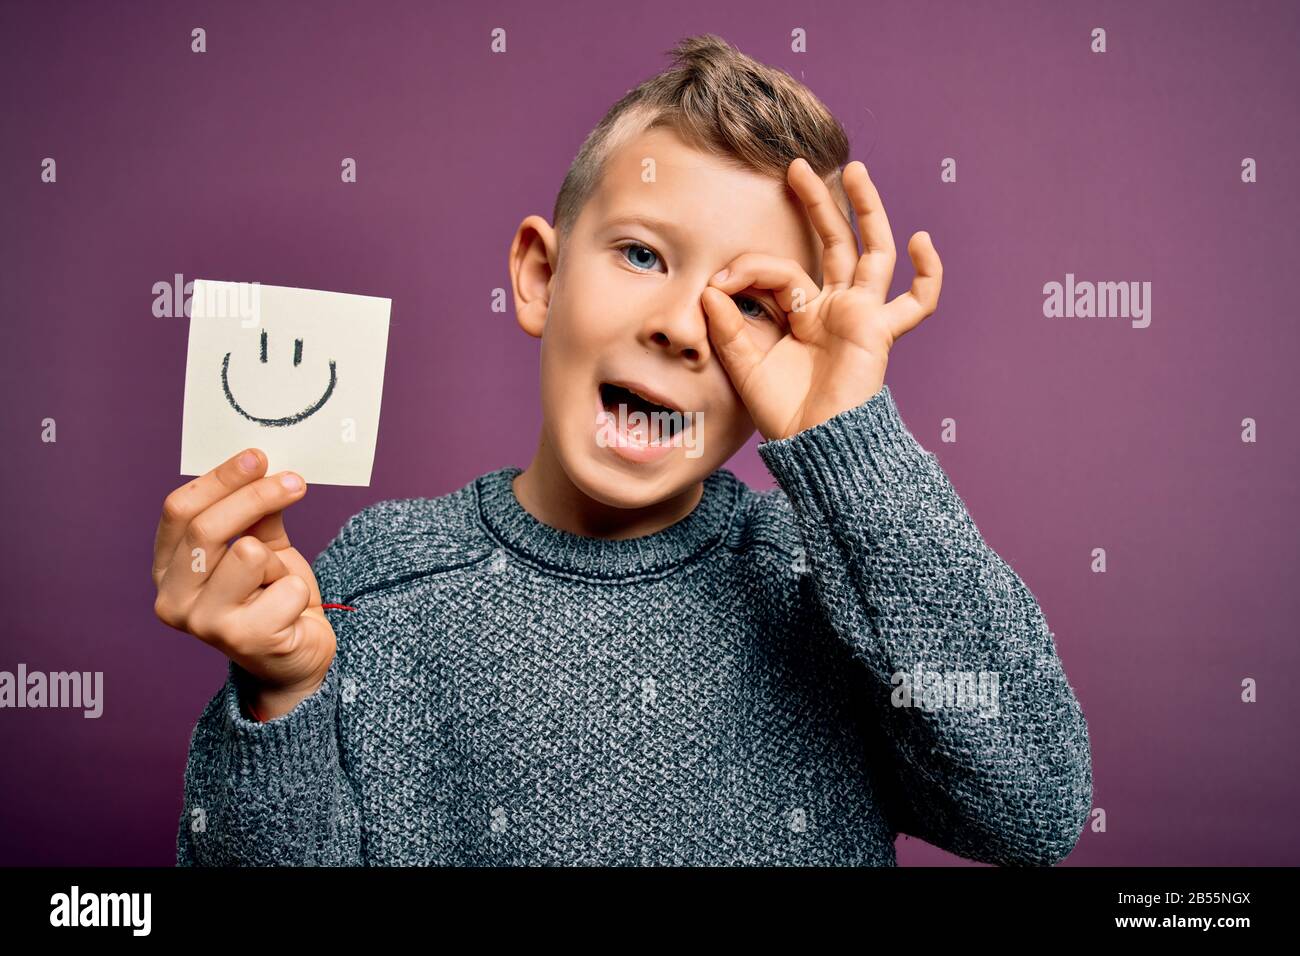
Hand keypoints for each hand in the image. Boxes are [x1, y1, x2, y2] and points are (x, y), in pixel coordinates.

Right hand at [152, 448, 335, 718]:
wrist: (298, 657)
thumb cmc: (273, 596)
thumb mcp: (262, 547)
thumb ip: (254, 513)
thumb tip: (261, 466)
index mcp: (167, 569)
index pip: (179, 510)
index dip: (220, 478)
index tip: (258, 456)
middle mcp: (173, 599)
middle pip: (208, 528)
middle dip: (256, 496)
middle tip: (294, 481)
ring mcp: (205, 624)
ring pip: (248, 554)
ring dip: (278, 560)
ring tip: (279, 581)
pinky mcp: (244, 641)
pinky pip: (285, 588)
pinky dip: (299, 591)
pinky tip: (291, 612)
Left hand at [701, 158, 942, 440]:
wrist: (814, 446)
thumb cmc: (783, 414)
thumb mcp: (744, 367)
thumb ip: (727, 328)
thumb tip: (710, 290)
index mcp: (801, 313)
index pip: (778, 270)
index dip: (747, 269)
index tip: (717, 285)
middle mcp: (834, 307)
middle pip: (831, 242)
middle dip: (816, 203)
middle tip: (795, 167)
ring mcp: (860, 315)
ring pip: (871, 252)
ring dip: (866, 210)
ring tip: (853, 169)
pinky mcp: (879, 331)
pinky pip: (917, 302)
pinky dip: (927, 274)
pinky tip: (922, 241)